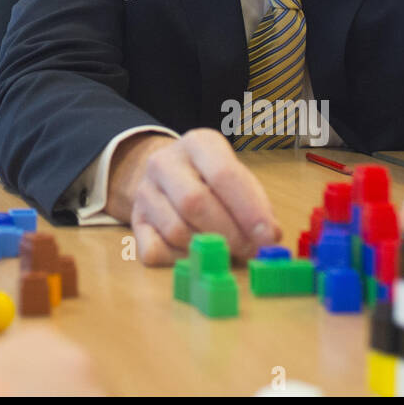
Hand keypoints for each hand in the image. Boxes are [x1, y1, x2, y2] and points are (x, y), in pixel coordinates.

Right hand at [108, 129, 281, 264]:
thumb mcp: (239, 179)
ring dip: (206, 248)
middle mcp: (164, 162)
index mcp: (197, 144)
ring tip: (225, 250)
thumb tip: (269, 237)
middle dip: (229, 233)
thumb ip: (256, 205)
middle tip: (250, 251)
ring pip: (175, 230)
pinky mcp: (135, 220)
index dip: (249, 210)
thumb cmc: (213, 180)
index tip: (268, 238)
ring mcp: (144, 191)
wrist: (168, 174)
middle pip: (194, 202)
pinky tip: (194, 254)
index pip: (223, 174)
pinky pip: (153, 251)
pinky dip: (178, 261)